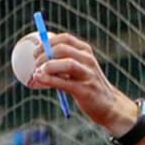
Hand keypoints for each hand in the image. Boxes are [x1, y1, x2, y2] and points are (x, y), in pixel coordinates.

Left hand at [19, 31, 136, 132]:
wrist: (109, 105)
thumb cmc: (87, 85)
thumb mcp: (78, 69)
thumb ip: (62, 62)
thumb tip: (37, 59)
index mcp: (85, 52)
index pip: (65, 38)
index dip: (47, 42)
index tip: (36, 51)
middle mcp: (88, 60)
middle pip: (63, 49)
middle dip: (44, 54)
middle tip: (35, 63)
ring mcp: (88, 74)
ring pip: (66, 63)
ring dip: (48, 66)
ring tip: (37, 72)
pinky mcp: (85, 90)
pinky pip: (64, 82)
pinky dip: (49, 80)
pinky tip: (39, 80)